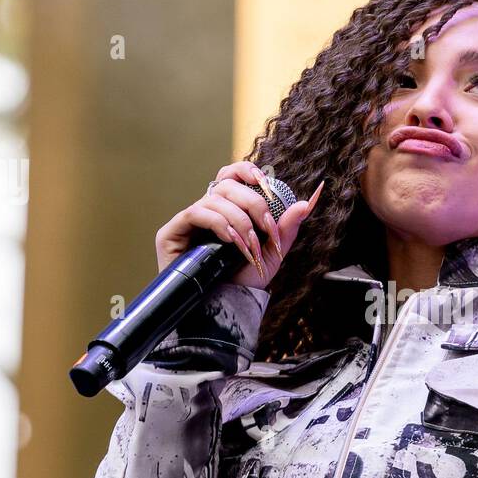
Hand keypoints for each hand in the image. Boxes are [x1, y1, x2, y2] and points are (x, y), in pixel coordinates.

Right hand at [155, 160, 323, 289]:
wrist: (224, 307)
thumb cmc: (243, 281)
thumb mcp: (271, 253)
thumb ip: (285, 228)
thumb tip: (306, 204)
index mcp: (228, 209)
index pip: (232, 175)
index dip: (246, 171)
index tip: (265, 183)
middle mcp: (207, 210)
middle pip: (228, 185)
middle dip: (254, 205)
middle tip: (267, 230)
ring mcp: (189, 220)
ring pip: (215, 199)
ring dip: (239, 222)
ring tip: (249, 247)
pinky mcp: (171, 232)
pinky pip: (196, 213)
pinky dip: (218, 223)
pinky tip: (230, 240)